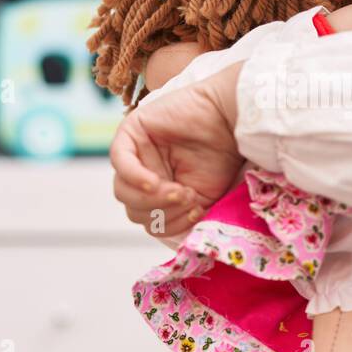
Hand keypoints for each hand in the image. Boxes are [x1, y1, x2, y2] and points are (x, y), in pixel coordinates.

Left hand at [110, 62, 244, 237]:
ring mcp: (134, 153)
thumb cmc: (222, 156)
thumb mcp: (203, 198)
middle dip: (162, 212)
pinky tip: (154, 183)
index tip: (196, 212)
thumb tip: (163, 232)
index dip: (170, 223)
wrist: (231, 120)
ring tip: (179, 191)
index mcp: (157, 190)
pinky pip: (120, 161)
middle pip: (133, 210)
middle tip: (189, 199)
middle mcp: (143, 172)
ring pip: (123, 191)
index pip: (148, 220)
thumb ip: (181, 217)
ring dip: (152, 199)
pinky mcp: (131, 131)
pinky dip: (135, 178)